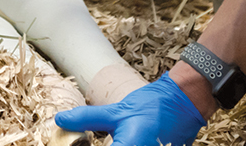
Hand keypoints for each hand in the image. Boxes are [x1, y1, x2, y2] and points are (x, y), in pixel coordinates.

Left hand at [56, 74, 206, 145]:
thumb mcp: (116, 112)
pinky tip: (115, 141)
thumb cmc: (152, 107)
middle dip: (99, 145)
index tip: (64, 143)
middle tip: (96, 137)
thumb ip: (87, 119)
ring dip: (112, 145)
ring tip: (106, 137)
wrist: (184, 104)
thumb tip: (60, 120)